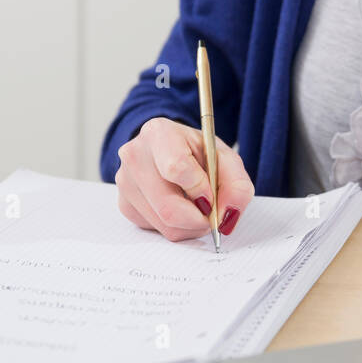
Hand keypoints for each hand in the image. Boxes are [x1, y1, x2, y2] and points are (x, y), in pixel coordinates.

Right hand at [114, 116, 253, 241]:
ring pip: (163, 223)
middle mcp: (135, 155)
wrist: (171, 151)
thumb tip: (228, 216)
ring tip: (198, 208)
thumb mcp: (225, 158)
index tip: (212, 196)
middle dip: (198, 219)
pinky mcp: (124, 204)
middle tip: (212, 215)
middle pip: (167, 206)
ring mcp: (125, 181)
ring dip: (190, 226)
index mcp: (159, 133)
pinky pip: (155, 229)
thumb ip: (237, 185)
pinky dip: (175, 227)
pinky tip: (180, 207)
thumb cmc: (197, 153)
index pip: (176, 168)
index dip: (200, 189)